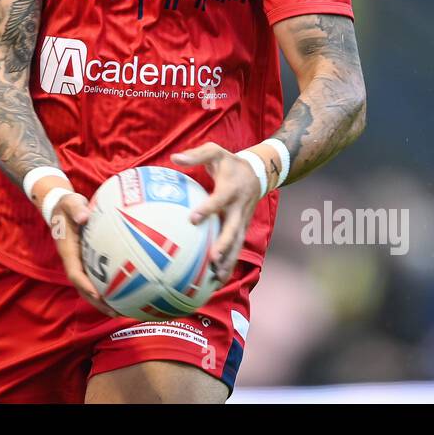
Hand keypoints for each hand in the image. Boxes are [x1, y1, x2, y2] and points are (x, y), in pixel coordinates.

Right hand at [37, 184, 120, 318]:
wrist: (61, 207)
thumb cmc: (67, 205)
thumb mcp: (69, 202)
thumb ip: (76, 208)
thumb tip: (84, 216)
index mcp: (67, 251)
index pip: (75, 273)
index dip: (85, 286)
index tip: (98, 296)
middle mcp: (73, 261)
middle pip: (83, 289)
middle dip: (98, 303)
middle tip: (116, 313)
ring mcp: (80, 264)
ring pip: (90, 288)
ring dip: (104, 302)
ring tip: (123, 313)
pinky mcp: (87, 262)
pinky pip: (97, 279)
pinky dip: (109, 290)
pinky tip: (126, 295)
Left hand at [170, 142, 263, 282]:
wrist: (258, 173)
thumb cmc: (229, 163)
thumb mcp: (215, 152)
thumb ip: (196, 154)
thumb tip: (175, 157)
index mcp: (230, 189)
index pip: (219, 200)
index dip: (207, 209)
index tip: (193, 219)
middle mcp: (238, 208)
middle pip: (233, 229)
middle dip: (224, 244)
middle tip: (212, 258)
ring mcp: (242, 221)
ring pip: (237, 244)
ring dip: (228, 261)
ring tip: (216, 279)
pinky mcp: (241, 229)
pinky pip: (235, 249)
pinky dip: (227, 264)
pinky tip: (215, 281)